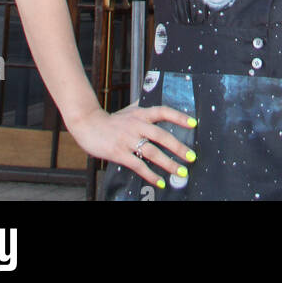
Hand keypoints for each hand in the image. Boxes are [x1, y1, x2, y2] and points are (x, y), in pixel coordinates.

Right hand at [69, 102, 196, 187]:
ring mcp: (128, 139)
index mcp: (141, 114)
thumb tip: (156, 101)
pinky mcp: (120, 153)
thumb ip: (143, 108)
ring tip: (180, 172)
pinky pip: (138, 165)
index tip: (193, 123)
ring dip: (168, 163)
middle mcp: (136, 125)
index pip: (163, 112)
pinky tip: (159, 181)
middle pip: (161, 135)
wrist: (88, 124)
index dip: (179, 117)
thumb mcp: (129, 110)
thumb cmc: (111, 120)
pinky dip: (150, 175)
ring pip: (152, 152)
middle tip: (191, 157)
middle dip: (178, 147)